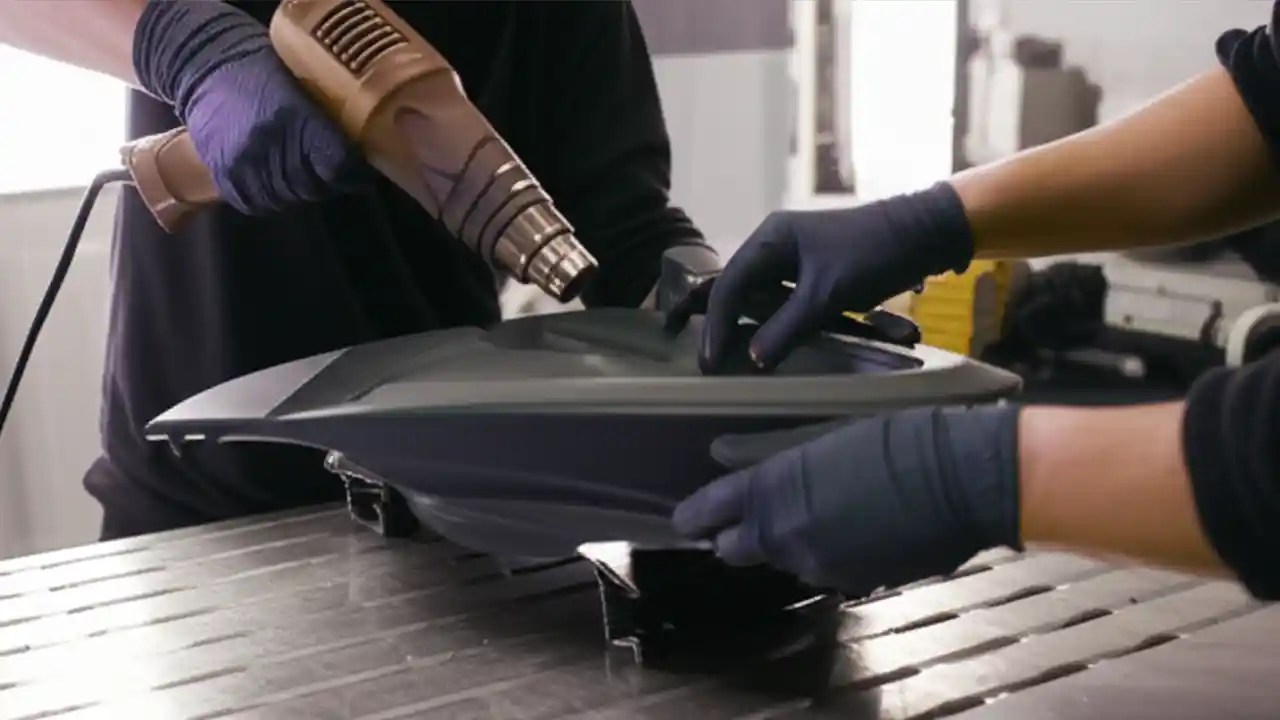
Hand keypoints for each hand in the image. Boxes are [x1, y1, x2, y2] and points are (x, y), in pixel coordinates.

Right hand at [133, 1, 367, 214]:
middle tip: (330, 173)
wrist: (207, 66)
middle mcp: (272, 145)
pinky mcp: (225, 175)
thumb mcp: (304, 89)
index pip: (338, 165)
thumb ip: (328, 122)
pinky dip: (269, 197)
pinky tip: (274, 182)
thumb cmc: (264, 74)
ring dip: (299, 191)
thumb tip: (360, 152)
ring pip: (287, 198)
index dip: (353, 174)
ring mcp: (246, 163)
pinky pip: (255, 203)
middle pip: (314, 186)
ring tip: (301, 176)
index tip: (359, 173)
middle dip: (328, 183)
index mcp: (297, 119)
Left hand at [672, 405, 1022, 595]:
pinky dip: (829, 552)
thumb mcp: (819, 436)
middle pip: (734, 551)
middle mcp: (784, 541)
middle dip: (736, 535)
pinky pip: (825, 570)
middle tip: (753, 511)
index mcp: (768, 496)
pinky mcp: (855, 584)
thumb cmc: (891, 440)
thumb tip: (717, 451)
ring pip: (784, 559)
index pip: (704, 516)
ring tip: (824, 506)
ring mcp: (820, 568)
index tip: (686, 515)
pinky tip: (858, 524)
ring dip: (791, 541)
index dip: (693, 516)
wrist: (959, 480)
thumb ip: (763, 450)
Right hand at [700, 183, 973, 372]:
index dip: (718, 326)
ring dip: (750, 324)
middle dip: (727, 325)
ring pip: (761, 295)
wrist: (923, 232)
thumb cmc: (871, 254)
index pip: (729, 286)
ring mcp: (795, 255)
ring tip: (736, 357)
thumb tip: (752, 359)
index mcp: (770, 239)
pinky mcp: (815, 269)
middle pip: (739, 289)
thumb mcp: (826, 295)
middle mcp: (775, 243)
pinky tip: (773, 342)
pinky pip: (784, 298)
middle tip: (717, 363)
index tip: (711, 361)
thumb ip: (786, 327)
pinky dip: (776, 321)